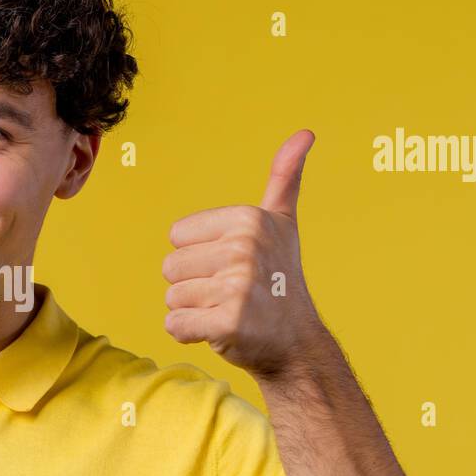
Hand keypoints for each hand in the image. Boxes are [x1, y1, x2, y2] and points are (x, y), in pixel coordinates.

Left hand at [162, 129, 329, 379]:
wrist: (297, 342)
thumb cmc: (280, 280)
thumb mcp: (283, 224)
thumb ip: (285, 178)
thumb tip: (305, 133)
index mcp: (249, 219)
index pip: (177, 236)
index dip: (198, 256)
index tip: (233, 267)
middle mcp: (244, 249)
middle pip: (170, 267)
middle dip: (193, 286)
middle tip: (230, 294)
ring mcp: (237, 287)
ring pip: (171, 297)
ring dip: (192, 311)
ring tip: (226, 311)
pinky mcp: (228, 323)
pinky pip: (175, 325)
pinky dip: (189, 334)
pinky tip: (219, 331)